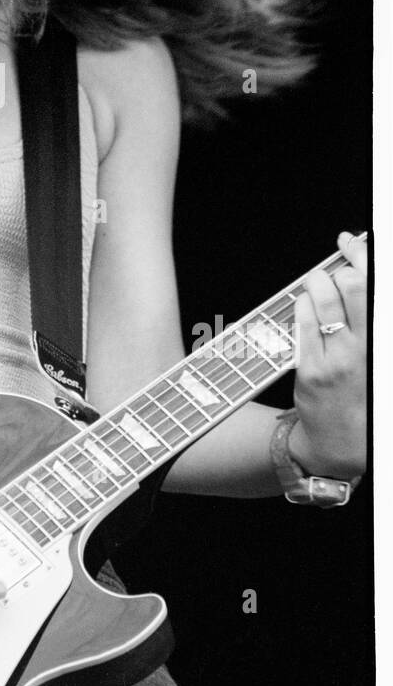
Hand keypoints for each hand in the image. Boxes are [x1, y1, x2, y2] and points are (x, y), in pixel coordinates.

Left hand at [289, 232, 367, 482]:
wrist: (343, 445)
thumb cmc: (365, 395)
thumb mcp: (377, 357)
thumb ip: (368, 321)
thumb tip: (354, 276)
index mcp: (383, 344)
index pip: (377, 289)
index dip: (364, 255)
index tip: (353, 240)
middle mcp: (367, 350)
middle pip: (352, 285)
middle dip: (341, 264)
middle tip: (336, 260)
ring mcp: (338, 360)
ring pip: (323, 298)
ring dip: (318, 282)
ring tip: (319, 284)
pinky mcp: (310, 370)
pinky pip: (302, 322)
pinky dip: (303, 305)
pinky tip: (306, 306)